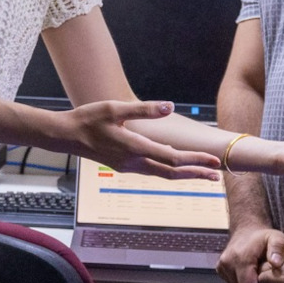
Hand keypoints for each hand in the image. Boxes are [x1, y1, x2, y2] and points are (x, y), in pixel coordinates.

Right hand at [57, 100, 220, 179]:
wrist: (66, 136)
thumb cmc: (88, 119)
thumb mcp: (115, 108)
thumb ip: (144, 109)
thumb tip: (169, 107)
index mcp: (134, 148)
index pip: (172, 158)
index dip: (195, 160)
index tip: (213, 161)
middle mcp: (133, 162)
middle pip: (172, 173)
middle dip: (196, 173)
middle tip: (217, 176)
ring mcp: (128, 167)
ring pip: (162, 175)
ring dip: (184, 175)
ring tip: (202, 174)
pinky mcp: (124, 166)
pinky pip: (152, 172)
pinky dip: (169, 172)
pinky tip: (175, 168)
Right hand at [216, 226, 283, 282]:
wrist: (246, 230)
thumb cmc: (264, 236)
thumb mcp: (277, 238)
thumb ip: (278, 248)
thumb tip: (276, 263)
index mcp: (240, 258)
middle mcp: (227, 263)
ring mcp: (221, 267)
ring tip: (260, 278)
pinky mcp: (220, 269)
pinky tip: (251, 275)